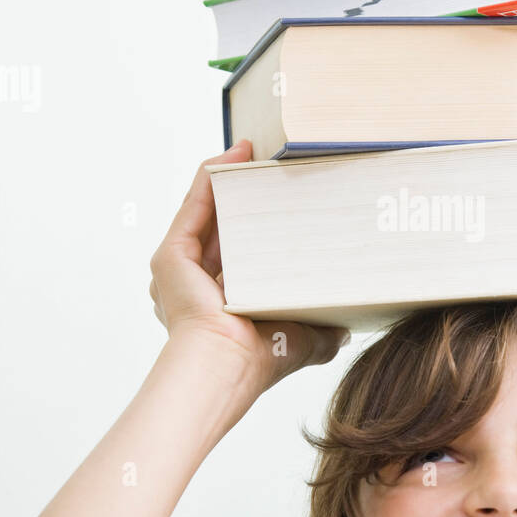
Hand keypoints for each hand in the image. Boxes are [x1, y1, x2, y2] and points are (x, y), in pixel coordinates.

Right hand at [149, 141, 349, 400]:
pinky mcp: (171, 256)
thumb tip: (346, 327)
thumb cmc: (260, 359)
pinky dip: (211, 178)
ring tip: (253, 150)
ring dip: (226, 177)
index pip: (239, 250)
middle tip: (268, 163)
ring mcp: (178, 268)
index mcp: (219, 300)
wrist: (230, 366)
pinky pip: (193, 206)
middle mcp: (193, 283)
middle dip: (242, 193)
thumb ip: (323, 331)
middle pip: (220, 224)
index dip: (258, 221)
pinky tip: (233, 155)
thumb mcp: (302, 338)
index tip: (282, 194)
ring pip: (204, 210)